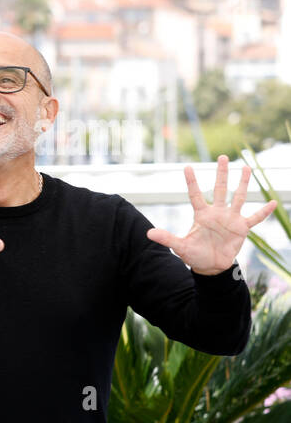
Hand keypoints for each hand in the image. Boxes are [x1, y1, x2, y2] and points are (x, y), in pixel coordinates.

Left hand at [146, 155, 276, 275]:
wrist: (211, 266)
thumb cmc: (194, 254)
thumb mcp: (180, 246)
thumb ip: (167, 238)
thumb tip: (148, 233)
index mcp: (202, 215)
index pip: (195, 195)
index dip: (192, 182)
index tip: (187, 167)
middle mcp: (217, 213)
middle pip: (220, 189)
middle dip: (221, 174)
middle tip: (223, 157)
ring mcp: (230, 219)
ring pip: (238, 197)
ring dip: (243, 184)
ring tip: (246, 168)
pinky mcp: (242, 228)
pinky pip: (255, 218)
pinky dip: (263, 211)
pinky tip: (273, 202)